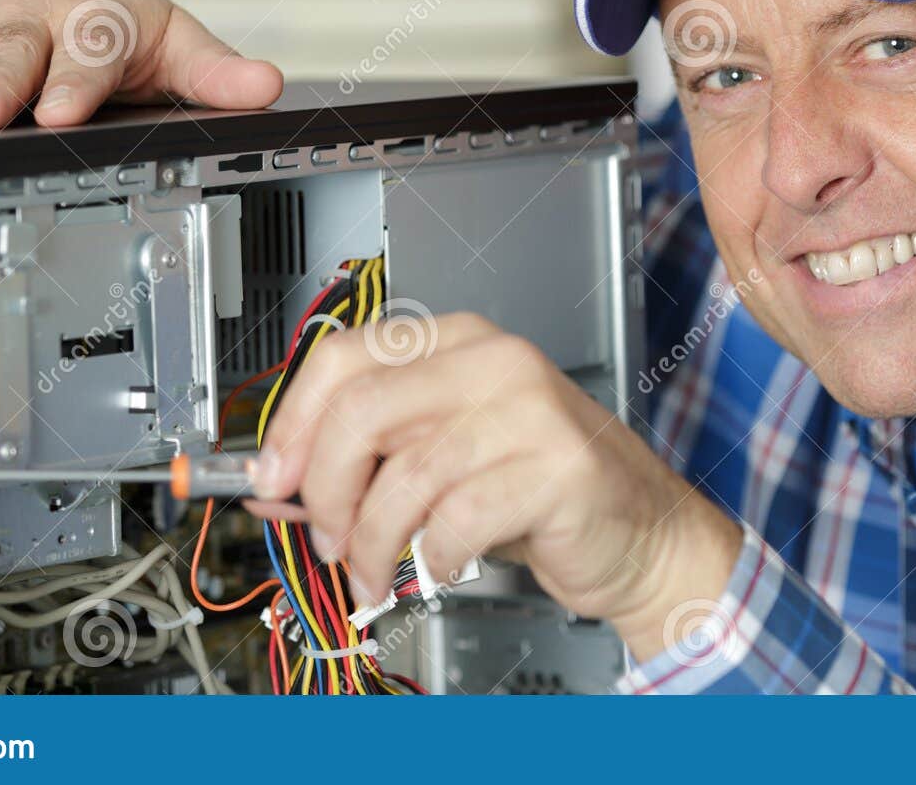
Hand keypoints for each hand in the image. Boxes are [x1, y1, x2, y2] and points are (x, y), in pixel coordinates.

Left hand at [244, 312, 742, 661]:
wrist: (643, 534)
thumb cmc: (539, 496)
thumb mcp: (442, 461)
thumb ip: (365, 461)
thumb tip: (274, 484)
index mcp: (459, 342)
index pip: (344, 356)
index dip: (292, 423)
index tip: (272, 478)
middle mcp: (493, 363)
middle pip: (361, 410)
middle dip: (325, 489)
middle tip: (326, 538)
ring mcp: (530, 411)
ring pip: (403, 476)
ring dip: (372, 543)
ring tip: (374, 572)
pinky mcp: (557, 470)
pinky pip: (456, 520)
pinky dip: (432, 558)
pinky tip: (441, 565)